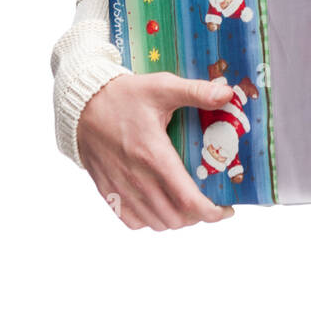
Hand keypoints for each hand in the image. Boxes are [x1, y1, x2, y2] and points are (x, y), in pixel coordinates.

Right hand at [76, 72, 236, 231]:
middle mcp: (137, 178)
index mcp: (153, 155)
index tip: (226, 209)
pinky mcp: (108, 192)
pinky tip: (160, 204)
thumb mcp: (162, 87)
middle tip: (210, 200)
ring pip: (156, 223)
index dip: (211, 212)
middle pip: (176, 217)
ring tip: (189, 203)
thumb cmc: (124, 96)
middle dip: (199, 215)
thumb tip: (228, 93)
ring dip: (177, 219)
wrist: (83, 106)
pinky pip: (133, 222)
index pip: (187, 200)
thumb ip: (196, 92)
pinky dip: (151, 220)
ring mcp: (121, 189)